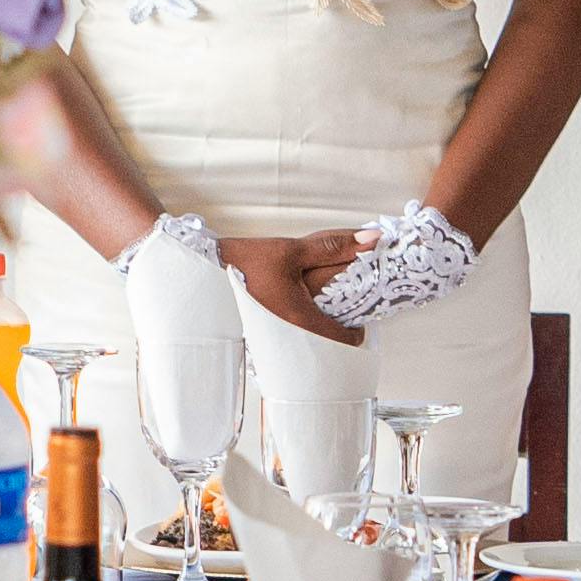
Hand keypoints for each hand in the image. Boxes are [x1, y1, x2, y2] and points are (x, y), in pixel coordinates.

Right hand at [228, 231, 369, 347]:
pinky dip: (309, 320)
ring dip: (327, 319)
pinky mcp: (271, 336)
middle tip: (344, 294)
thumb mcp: (292, 250)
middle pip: (335, 339)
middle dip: (345, 319)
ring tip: (323, 296)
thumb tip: (372, 240)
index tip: (357, 298)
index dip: (359, 320)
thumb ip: (335, 246)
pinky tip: (302, 300)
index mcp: (302, 321)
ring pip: (318, 337)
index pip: (349, 338)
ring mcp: (280, 340)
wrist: (208, 273)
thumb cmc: (246, 264)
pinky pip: (301, 334)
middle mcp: (293, 338)